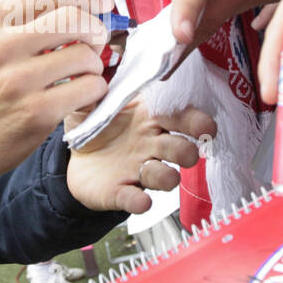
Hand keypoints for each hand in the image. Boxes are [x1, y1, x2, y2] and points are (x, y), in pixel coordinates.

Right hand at [0, 0, 112, 201]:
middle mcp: (2, 46)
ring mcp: (20, 81)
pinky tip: (82, 96)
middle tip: (97, 42)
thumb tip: (71, 9)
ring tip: (84, 74)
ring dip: (95, 65)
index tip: (104, 3)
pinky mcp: (37, 113)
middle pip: (75, 19)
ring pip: (86, 55)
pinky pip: (88, 89)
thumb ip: (14, 25)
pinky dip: (94, 90)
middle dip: (96, 30)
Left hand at [66, 102, 215, 213]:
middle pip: (177, 148)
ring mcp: (138, 171)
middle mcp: (151, 146)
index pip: (177, 116)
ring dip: (167, 177)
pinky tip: (142, 202)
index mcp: (148, 119)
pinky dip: (138, 201)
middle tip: (190, 152)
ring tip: (169, 178)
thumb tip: (92, 80)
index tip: (206, 126)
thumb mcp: (90, 105)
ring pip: (162, 175)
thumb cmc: (94, 127)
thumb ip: (93, 94)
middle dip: (186, 150)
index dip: (194, 121)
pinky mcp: (121, 193)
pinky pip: (133, 198)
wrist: (75, 158)